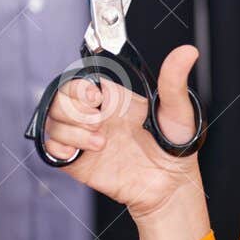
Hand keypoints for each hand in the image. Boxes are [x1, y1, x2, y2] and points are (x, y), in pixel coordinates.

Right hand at [37, 44, 203, 220]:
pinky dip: (59, 147)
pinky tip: (80, 153)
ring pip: (53, 121)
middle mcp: (95, 115)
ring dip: (71, 131)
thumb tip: (187, 52)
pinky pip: (52, 148)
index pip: (80, 81)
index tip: (97, 98)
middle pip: (60, 98)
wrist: (170, 186)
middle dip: (73, 108)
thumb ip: (174, 82)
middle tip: (98, 122)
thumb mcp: (177, 111)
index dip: (80, 88)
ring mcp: (84, 137)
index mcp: (113, 99)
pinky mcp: (78, 161)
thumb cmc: (175, 148)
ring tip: (100, 143)